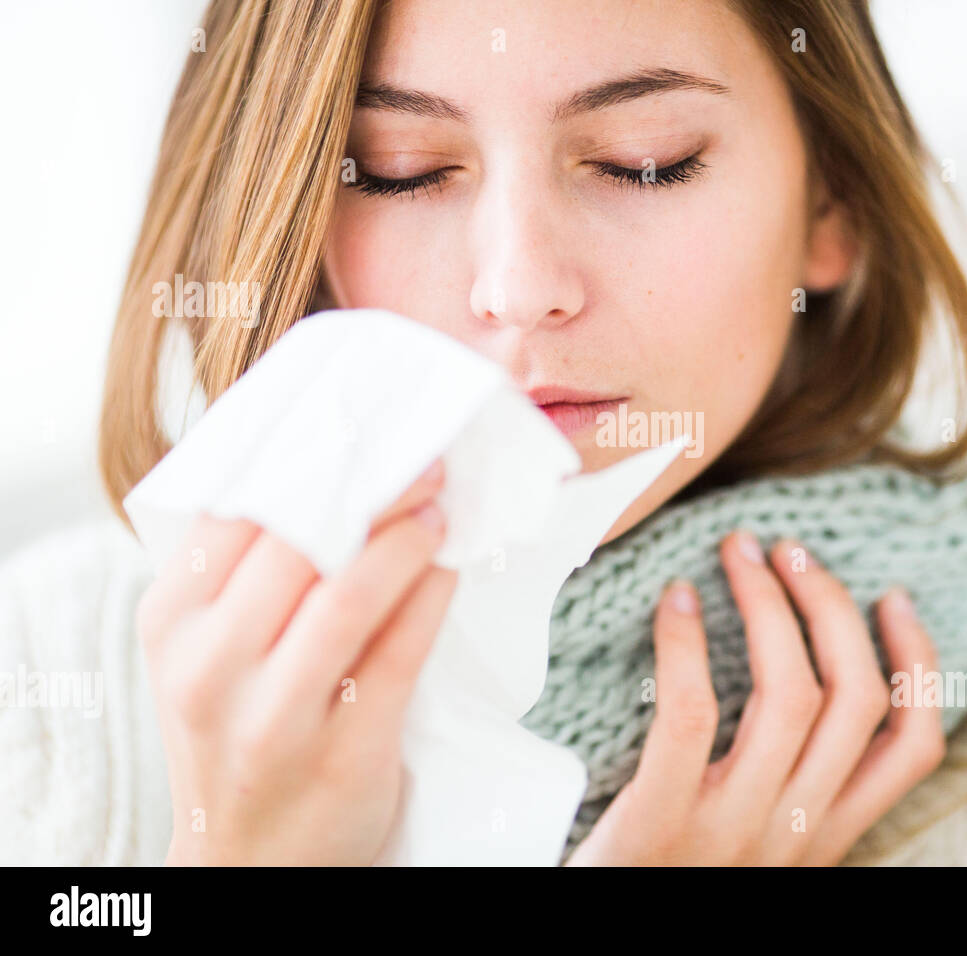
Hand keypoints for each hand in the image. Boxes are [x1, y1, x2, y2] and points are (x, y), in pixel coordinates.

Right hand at [136, 460, 456, 865]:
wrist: (249, 861)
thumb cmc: (240, 730)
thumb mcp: (211, 649)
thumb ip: (251, 571)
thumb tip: (341, 465)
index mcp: (173, 621)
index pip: (239, 506)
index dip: (310, 451)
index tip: (363, 415)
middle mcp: (211, 667)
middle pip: (297, 542)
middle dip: (373, 485)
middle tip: (425, 452)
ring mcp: (275, 718)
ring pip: (347, 594)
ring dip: (406, 536)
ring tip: (443, 502)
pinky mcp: (345, 755)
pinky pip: (400, 654)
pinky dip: (432, 594)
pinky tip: (452, 564)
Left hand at [565, 531, 944, 865]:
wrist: (609, 942)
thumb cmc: (675, 877)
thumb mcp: (759, 845)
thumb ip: (789, 786)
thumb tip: (807, 682)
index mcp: (826, 837)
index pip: (913, 746)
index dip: (919, 663)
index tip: (895, 598)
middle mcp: (795, 835)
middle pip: (855, 698)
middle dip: (832, 607)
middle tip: (794, 551)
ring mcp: (732, 830)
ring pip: (789, 695)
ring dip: (769, 605)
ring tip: (742, 554)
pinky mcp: (659, 824)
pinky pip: (691, 715)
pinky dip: (685, 645)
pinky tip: (674, 599)